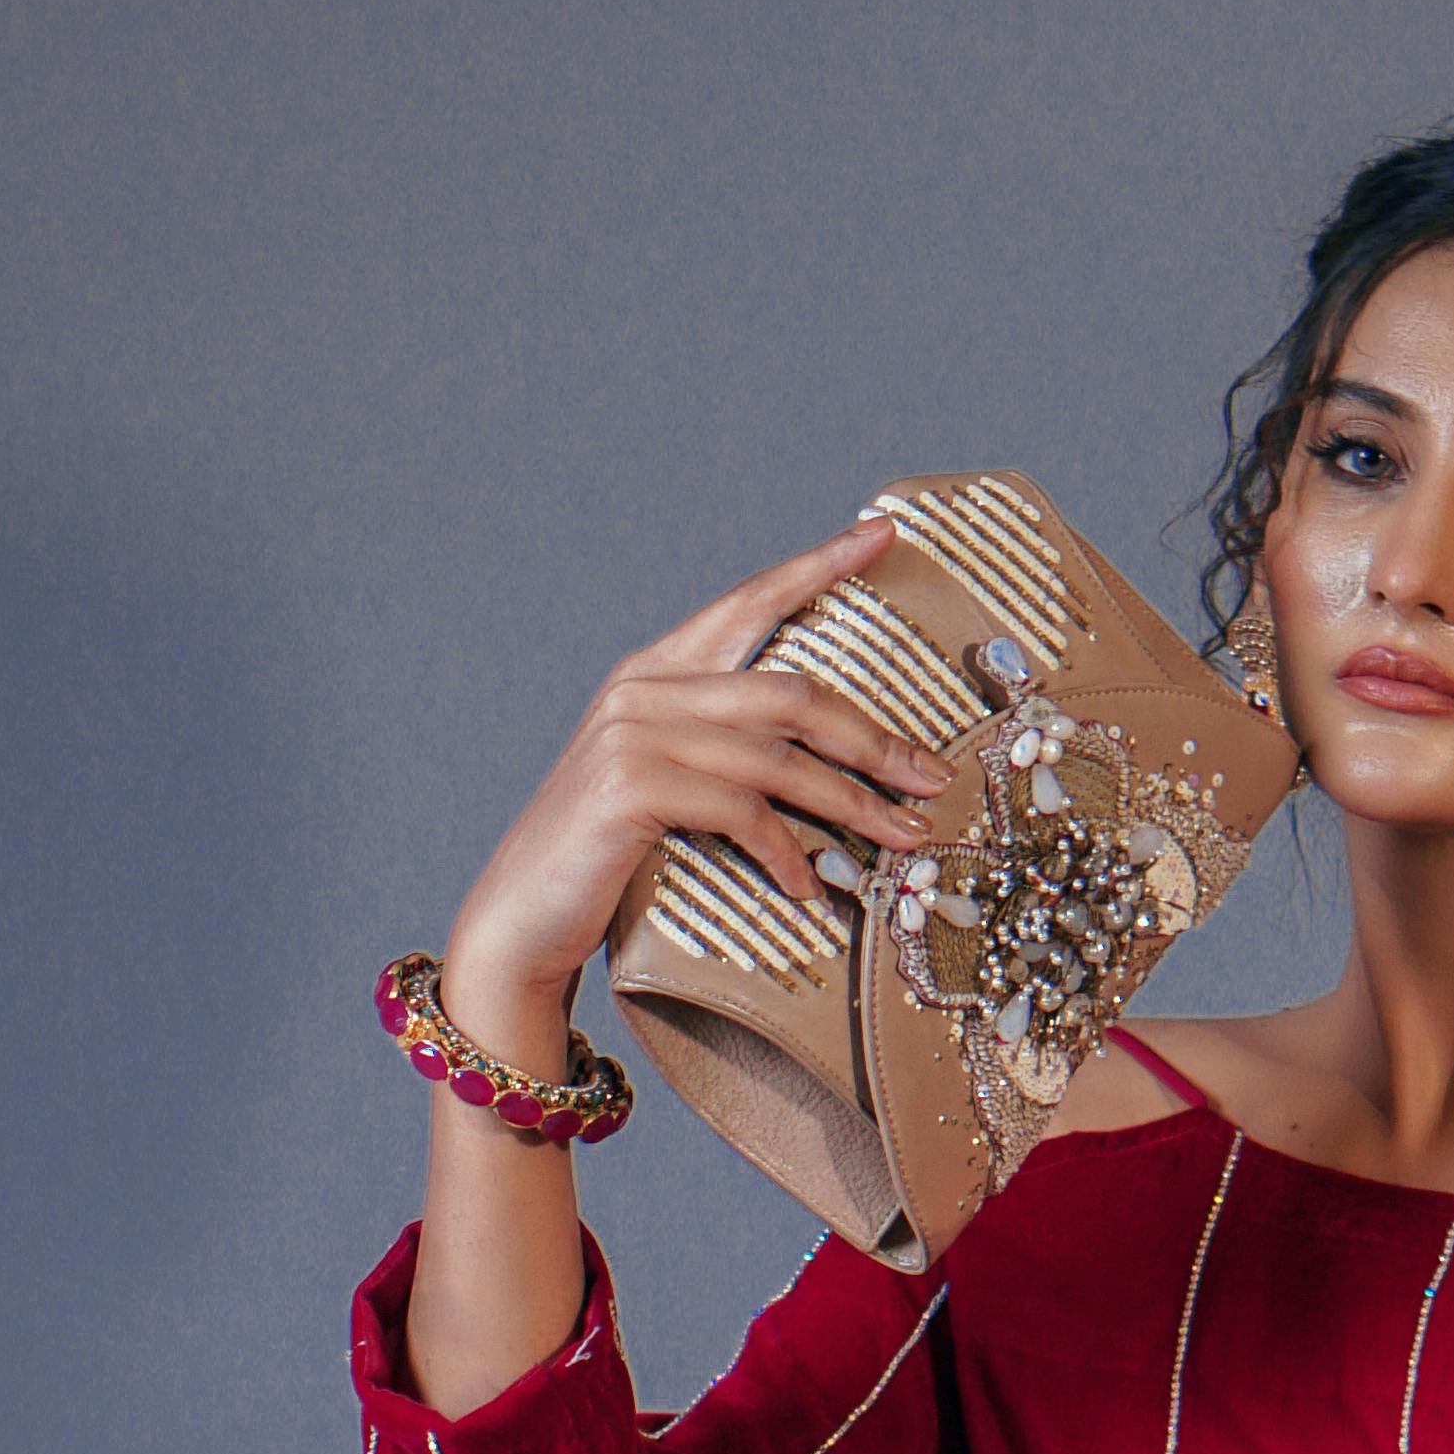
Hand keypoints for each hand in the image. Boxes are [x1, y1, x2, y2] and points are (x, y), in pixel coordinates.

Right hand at [438, 515, 951, 1066]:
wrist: (522, 918)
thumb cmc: (608, 862)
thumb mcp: (673, 791)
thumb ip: (728, 758)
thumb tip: (825, 771)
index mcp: (658, 673)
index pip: (750, 602)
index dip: (818, 565)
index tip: (880, 535)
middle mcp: (644, 689)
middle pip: (789, 693)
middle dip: (872, 739)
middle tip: (932, 777)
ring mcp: (635, 734)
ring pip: (777, 758)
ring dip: (851, 804)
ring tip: (903, 837)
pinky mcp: (632, 788)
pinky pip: (741, 813)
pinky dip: (785, 854)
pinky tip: (809, 889)